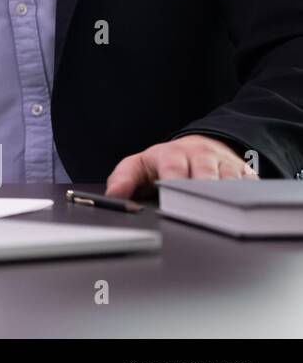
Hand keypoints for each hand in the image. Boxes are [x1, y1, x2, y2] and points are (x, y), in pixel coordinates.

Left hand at [104, 134, 257, 198]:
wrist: (200, 147)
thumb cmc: (166, 161)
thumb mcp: (140, 165)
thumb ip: (123, 179)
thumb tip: (112, 197)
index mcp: (173, 154)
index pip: (173, 168)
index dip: (173, 183)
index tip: (171, 198)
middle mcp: (201, 156)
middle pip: (205, 175)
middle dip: (201, 193)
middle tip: (196, 212)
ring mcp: (225, 164)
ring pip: (229, 182)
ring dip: (224, 199)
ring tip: (218, 216)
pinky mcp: (245, 174)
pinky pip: (250, 187)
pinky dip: (247, 200)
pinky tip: (242, 213)